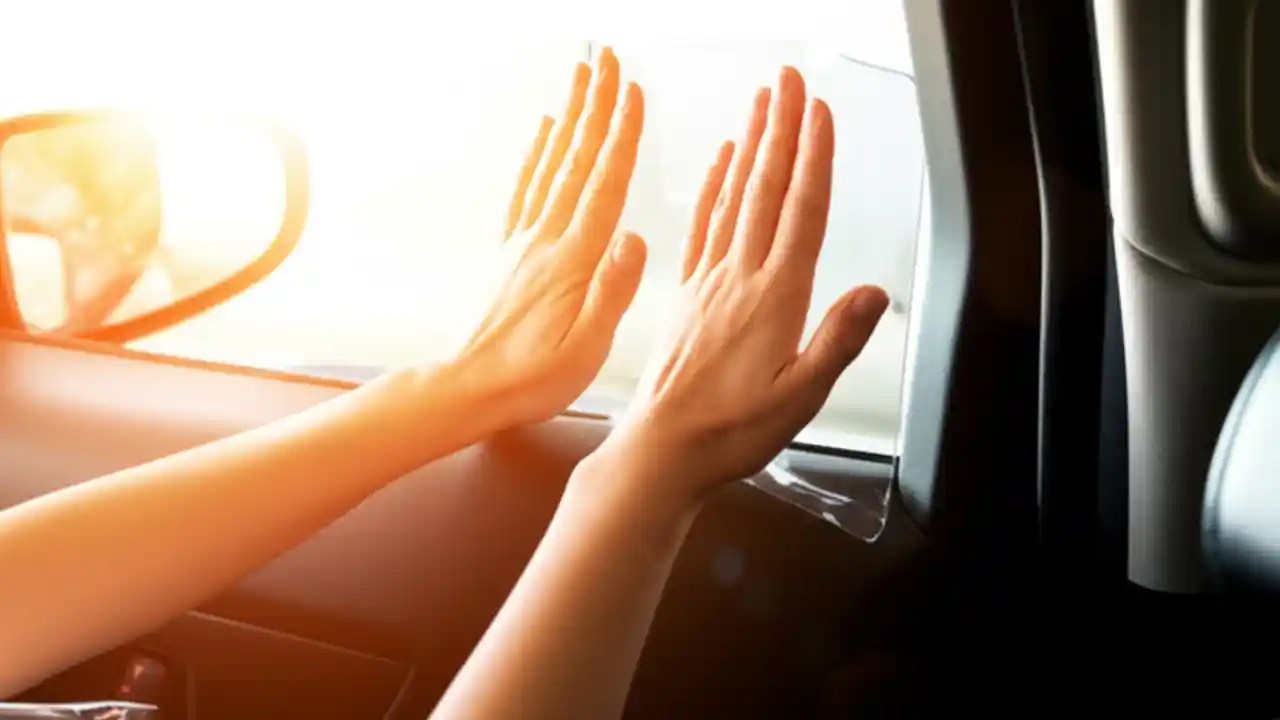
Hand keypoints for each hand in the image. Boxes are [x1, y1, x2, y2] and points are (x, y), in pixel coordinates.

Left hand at [450, 48, 646, 427]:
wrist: (472, 389)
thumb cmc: (534, 379)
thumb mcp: (585, 348)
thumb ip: (611, 291)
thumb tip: (635, 237)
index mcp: (573, 261)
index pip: (604, 186)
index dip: (621, 137)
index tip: (634, 93)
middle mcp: (547, 240)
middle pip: (577, 160)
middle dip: (597, 106)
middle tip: (608, 60)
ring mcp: (526, 242)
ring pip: (552, 164)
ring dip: (570, 117)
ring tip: (582, 76)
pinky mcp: (513, 252)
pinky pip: (527, 189)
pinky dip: (538, 153)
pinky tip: (546, 131)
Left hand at [596, 67, 887, 506]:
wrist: (662, 449)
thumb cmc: (729, 432)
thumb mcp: (799, 398)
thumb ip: (837, 341)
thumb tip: (874, 292)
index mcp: (773, 299)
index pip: (800, 213)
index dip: (813, 159)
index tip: (819, 113)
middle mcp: (738, 279)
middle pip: (765, 191)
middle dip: (781, 131)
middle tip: (789, 82)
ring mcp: (708, 282)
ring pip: (733, 199)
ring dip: (750, 147)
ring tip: (761, 105)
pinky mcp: (686, 295)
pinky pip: (701, 228)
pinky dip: (713, 190)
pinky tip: (720, 164)